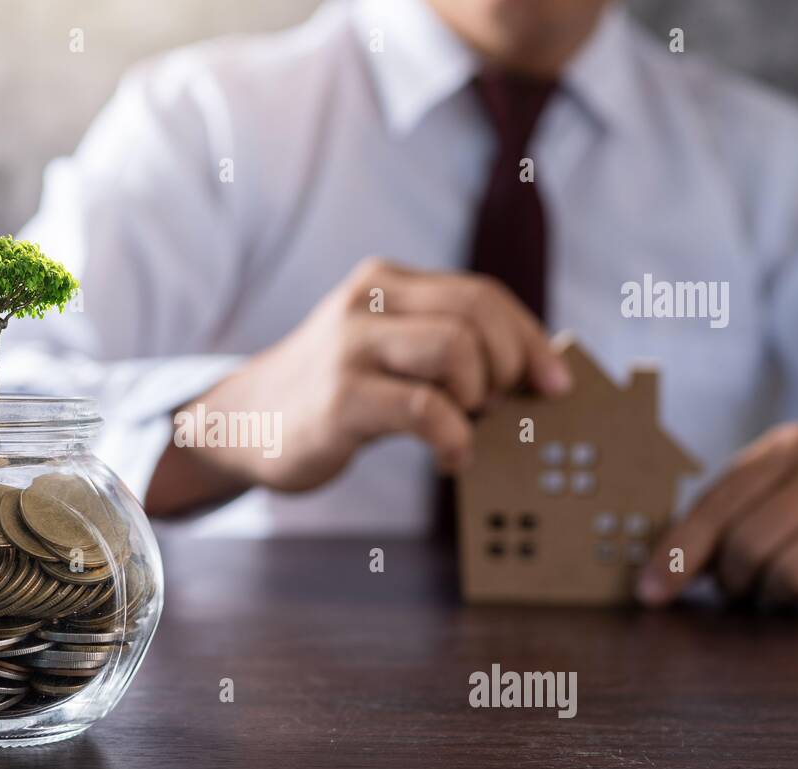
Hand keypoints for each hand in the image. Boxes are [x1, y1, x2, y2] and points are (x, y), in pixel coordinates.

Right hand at [145, 258, 572, 513]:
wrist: (243, 423)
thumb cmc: (332, 392)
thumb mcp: (382, 348)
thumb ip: (441, 343)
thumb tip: (533, 370)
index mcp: (384, 282)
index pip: (481, 295)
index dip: (529, 339)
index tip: (554, 382)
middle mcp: (366, 301)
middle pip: (477, 314)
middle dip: (508, 367)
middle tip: (496, 407)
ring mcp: (349, 347)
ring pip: (456, 351)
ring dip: (479, 396)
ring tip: (465, 425)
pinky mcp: (340, 399)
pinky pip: (425, 410)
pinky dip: (456, 438)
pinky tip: (451, 456)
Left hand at [637, 423, 797, 618]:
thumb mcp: (778, 490)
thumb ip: (726, 516)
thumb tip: (660, 573)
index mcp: (789, 448)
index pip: (716, 505)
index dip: (678, 553)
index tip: (651, 593)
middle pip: (749, 544)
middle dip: (734, 581)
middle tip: (742, 590)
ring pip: (792, 573)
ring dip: (777, 596)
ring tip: (784, 591)